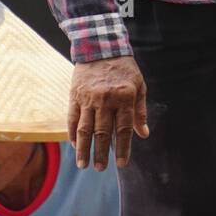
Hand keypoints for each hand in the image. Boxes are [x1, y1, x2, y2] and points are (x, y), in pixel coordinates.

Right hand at [68, 56, 148, 170]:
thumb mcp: (139, 86)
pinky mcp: (75, 96)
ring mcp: (88, 98)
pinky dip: (72, 134)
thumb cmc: (124, 69)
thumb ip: (140, 111)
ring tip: (84, 164)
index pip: (124, 129)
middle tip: (101, 169)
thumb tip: (143, 134)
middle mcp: (106, 99)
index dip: (124, 148)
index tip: (122, 164)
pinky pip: (72, 118)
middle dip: (102, 153)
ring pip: (85, 129)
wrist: (100, 47)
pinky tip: (74, 146)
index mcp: (124, 97)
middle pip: (103, 132)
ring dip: (84, 149)